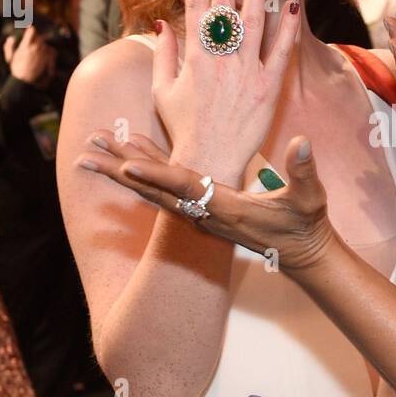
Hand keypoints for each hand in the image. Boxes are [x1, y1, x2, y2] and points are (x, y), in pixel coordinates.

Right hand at [4, 26, 56, 86]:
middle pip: (39, 37)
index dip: (30, 29)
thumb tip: (11, 38)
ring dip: (41, 45)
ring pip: (44, 44)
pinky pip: (50, 50)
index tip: (29, 28)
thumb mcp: (10, 57)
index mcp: (25, 46)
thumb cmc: (16, 69)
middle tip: (32, 41)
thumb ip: (9, 46)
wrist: (25, 80)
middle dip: (35, 38)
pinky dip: (47, 51)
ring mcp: (43, 54)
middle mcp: (35, 48)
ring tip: (35, 50)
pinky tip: (43, 54)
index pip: (32, 31)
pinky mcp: (48, 59)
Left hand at [76, 129, 335, 273]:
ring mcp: (200, 214)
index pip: (184, 187)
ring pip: (153, 192)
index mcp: (225, 207)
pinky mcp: (201, 211)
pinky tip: (130, 159)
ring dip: (123, 172)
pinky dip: (144, 173)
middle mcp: (205, 213)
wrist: (303, 253)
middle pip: (153, 191)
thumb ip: (304, 170)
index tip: (126, 163)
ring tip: (94, 153)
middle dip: (118, 172)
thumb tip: (303, 143)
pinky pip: (163, 191)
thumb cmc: (307, 225)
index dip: (156, 174)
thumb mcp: (310, 197)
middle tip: (85, 155)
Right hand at [151, 0, 300, 184]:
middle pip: (224, 4)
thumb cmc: (184, 127)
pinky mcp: (269, 88)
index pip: (196, 5)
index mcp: (193, 57)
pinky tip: (293, 3)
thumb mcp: (162, 89)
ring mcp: (246, 72)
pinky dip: (288, 27)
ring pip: (254, 19)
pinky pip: (281, 51)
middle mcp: (220, 59)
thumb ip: (163, 53)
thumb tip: (163, 21)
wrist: (209, 163)